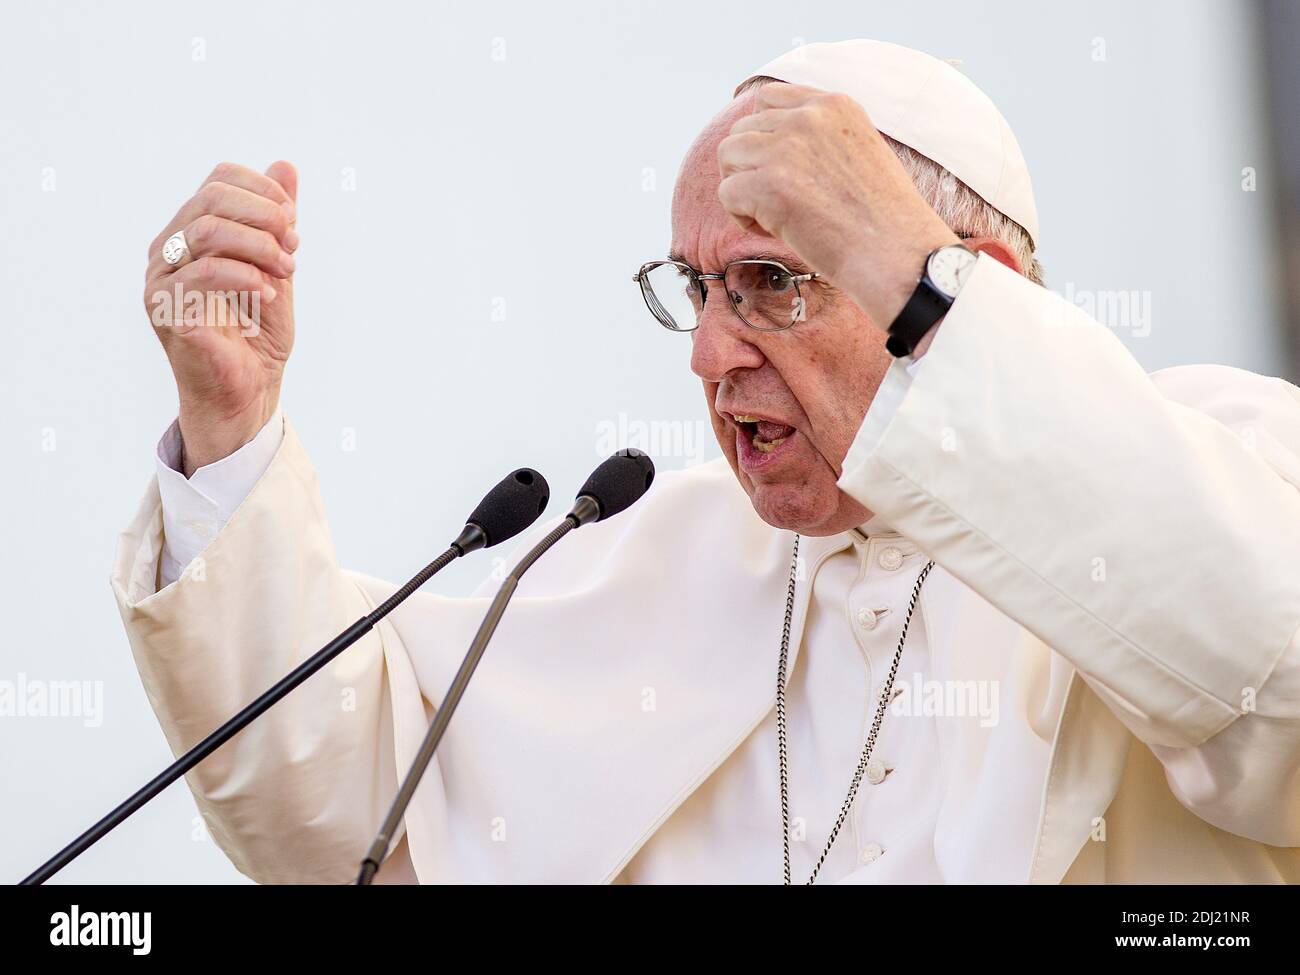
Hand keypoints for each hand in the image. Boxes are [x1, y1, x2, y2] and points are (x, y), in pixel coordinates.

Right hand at [143, 161, 298, 474]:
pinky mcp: (163, 307)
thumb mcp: (276, 268)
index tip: (294, 222)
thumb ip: (277, 222)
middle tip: (294, 245)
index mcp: (191, 232)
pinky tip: (268, 295)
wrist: (246, 392)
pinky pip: (203, 272)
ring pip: (207, 229)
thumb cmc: (258, 334)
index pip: (219, 180)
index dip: (263, 191)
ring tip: (287, 271)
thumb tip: (285, 165)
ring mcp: (160, 277)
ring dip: (259, 246)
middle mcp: (168, 248)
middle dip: (264, 216)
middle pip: (211, 197)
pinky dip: (245, 276)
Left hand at [716, 83, 957, 327]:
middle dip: (749, 167)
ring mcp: (786, 149)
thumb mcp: (860, 151)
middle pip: (741, 130)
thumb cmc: (882, 218)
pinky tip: (773, 231)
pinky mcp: (769, 186)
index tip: (777, 169)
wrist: (897, 253)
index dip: (762, 136)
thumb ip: (821, 138)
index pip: (768, 99)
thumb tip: (769, 146)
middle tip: (779, 202)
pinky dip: (741, 218)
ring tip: (773, 217)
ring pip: (727, 156)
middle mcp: (807, 118)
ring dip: (742, 189)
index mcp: (833, 105)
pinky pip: (727, 193)